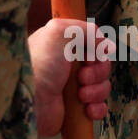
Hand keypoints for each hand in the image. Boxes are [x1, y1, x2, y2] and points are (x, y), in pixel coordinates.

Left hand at [28, 18, 114, 136]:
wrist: (29, 101)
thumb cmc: (39, 64)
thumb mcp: (59, 32)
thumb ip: (85, 29)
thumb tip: (109, 46)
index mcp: (65, 47)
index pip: (94, 46)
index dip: (97, 52)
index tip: (89, 57)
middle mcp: (69, 67)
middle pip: (102, 66)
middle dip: (97, 73)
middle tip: (81, 77)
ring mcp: (73, 89)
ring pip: (102, 87)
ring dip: (96, 91)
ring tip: (80, 95)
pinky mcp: (75, 109)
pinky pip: (99, 107)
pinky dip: (97, 108)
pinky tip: (87, 109)